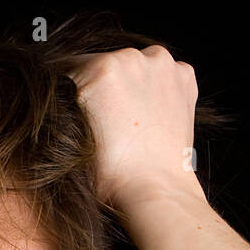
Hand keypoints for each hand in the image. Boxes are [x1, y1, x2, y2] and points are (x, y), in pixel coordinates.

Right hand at [66, 46, 205, 212]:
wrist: (156, 191)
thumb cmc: (112, 175)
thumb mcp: (71, 137)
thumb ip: (65, 106)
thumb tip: (64, 93)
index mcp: (100, 69)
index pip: (72, 68)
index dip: (71, 91)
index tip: (76, 108)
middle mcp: (132, 58)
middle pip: (107, 64)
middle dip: (104, 87)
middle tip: (106, 120)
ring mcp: (163, 66)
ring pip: (136, 66)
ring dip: (131, 84)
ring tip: (131, 120)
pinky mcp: (184, 77)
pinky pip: (163, 74)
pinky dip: (157, 88)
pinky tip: (151, 115)